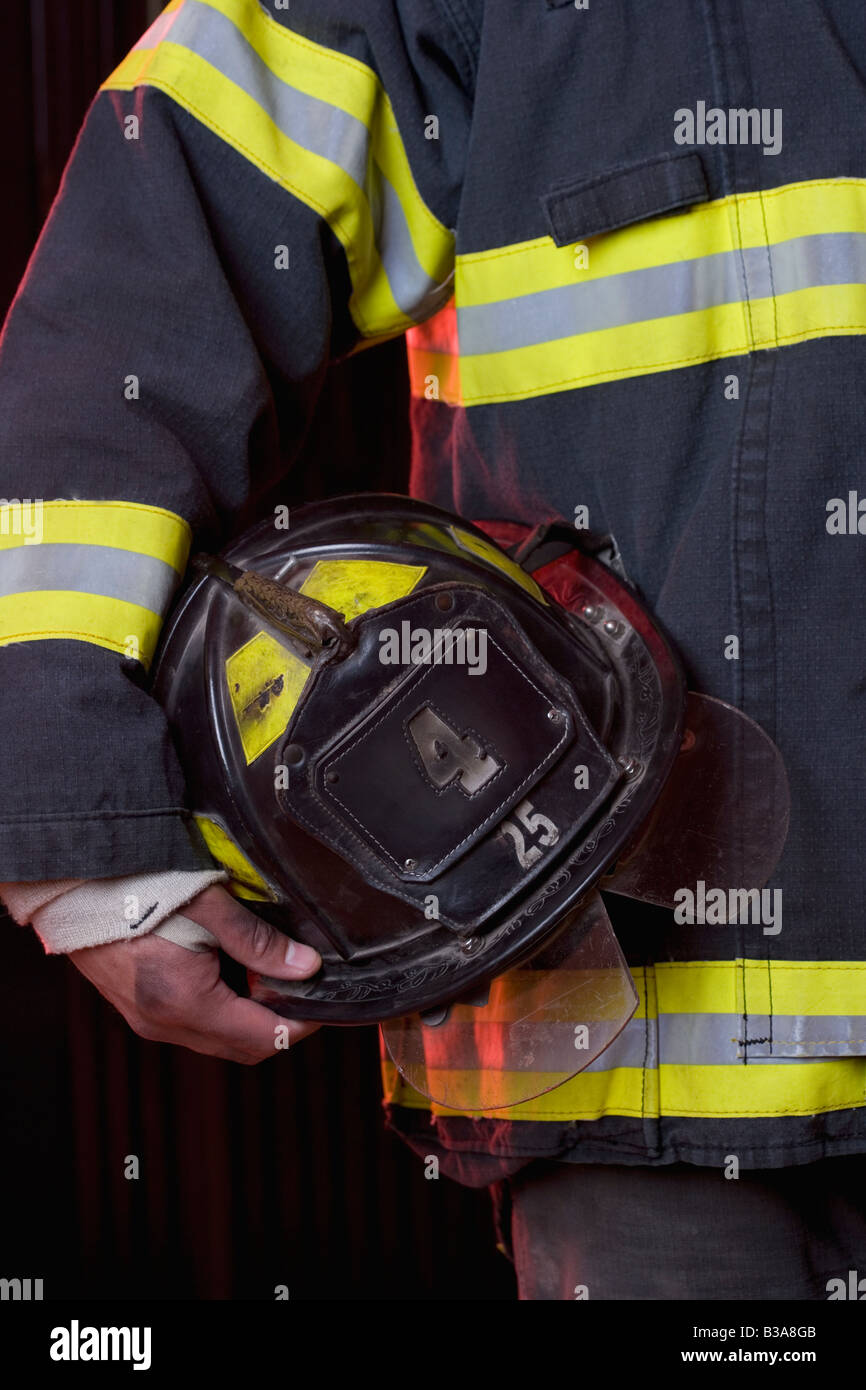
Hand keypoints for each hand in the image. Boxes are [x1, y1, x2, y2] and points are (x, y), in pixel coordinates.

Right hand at [68, 885, 320, 1062]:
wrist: (69, 886)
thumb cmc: (132, 887)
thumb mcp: (207, 904)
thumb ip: (257, 940)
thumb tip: (305, 967)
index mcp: (186, 1002)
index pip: (265, 1038)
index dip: (302, 1023)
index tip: (322, 997)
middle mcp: (165, 1024)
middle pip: (244, 1047)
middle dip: (279, 1020)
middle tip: (298, 980)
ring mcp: (148, 1020)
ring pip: (220, 1038)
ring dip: (250, 1014)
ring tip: (265, 969)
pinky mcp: (139, 1009)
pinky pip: (195, 1025)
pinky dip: (224, 1007)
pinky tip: (230, 968)